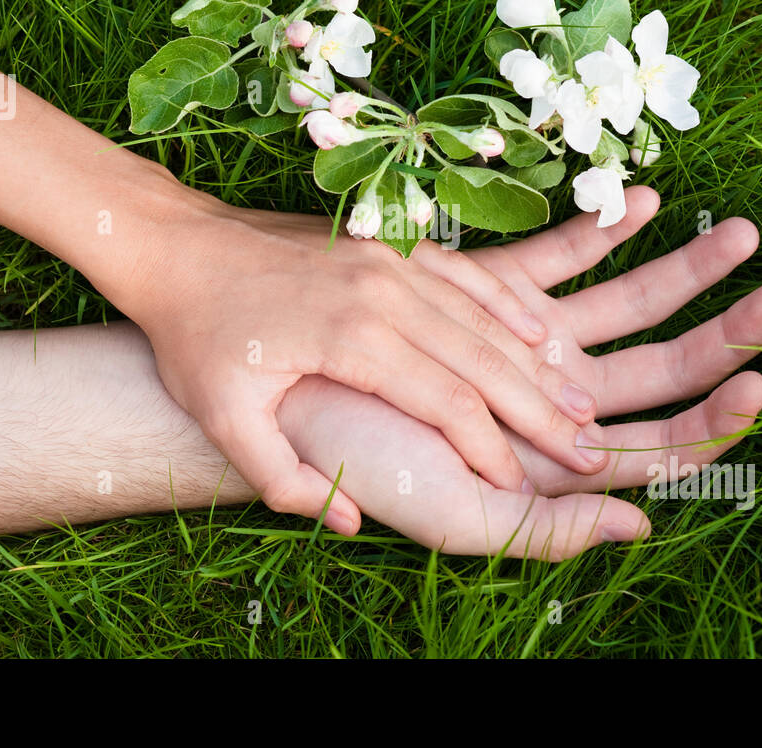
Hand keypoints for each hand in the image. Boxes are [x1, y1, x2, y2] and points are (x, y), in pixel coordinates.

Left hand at [124, 191, 612, 535]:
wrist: (175, 245)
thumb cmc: (195, 336)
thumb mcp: (223, 418)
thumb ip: (284, 477)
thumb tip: (352, 518)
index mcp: (351, 338)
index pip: (448, 402)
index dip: (490, 449)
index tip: (518, 486)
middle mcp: (383, 291)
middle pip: (483, 359)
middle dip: (538, 411)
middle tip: (585, 451)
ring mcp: (388, 259)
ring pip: (482, 316)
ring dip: (534, 362)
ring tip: (579, 401)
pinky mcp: (385, 242)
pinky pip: (462, 273)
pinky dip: (503, 303)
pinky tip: (536, 328)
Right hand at [275, 188, 761, 558]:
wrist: (286, 400)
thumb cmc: (367, 463)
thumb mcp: (457, 517)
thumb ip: (547, 533)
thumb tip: (643, 526)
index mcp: (557, 460)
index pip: (660, 444)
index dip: (715, 417)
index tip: (761, 379)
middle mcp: (556, 402)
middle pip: (659, 370)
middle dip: (725, 333)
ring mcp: (531, 342)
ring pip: (625, 304)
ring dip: (684, 268)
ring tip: (744, 233)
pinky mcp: (496, 292)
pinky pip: (562, 256)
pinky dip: (603, 229)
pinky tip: (644, 198)